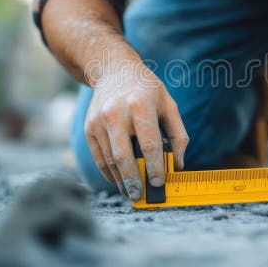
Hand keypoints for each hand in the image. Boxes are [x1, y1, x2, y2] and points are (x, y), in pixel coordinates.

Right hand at [84, 56, 188, 200]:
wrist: (113, 70)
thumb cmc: (146, 90)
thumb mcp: (168, 104)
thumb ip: (178, 135)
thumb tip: (178, 165)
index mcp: (140, 105)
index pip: (148, 143)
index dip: (154, 167)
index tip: (158, 183)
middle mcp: (115, 113)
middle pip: (123, 156)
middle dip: (133, 180)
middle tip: (141, 196)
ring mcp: (98, 121)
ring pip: (109, 160)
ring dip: (121, 180)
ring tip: (133, 192)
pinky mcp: (89, 128)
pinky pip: (99, 157)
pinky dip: (109, 173)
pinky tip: (120, 181)